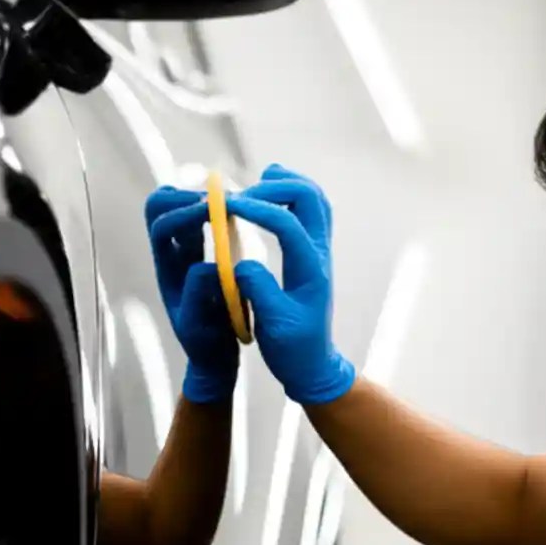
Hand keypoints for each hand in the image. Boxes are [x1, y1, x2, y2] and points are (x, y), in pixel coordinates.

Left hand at [144, 186, 239, 403]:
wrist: (213, 355)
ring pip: (175, 208)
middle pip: (157, 207)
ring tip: (228, 201)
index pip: (162, 227)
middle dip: (183, 196)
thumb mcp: (199, 326)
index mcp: (166, 270)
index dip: (183, 213)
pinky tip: (237, 213)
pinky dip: (214, 208)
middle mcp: (170, 255)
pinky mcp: (203, 253)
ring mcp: (184, 252)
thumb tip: (208, 265)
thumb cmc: (205, 343)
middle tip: (218, 200)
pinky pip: (200, 220)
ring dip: (198, 198)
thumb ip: (199, 295)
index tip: (213, 210)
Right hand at [227, 164, 354, 404]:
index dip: (255, 208)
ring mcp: (319, 252)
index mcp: (309, 270)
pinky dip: (291, 195)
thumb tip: (241, 262)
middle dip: (273, 187)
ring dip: (288, 184)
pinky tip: (270, 197)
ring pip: (314, 200)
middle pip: (309, 198)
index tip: (226, 206)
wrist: (313, 364)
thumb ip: (258, 291)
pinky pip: (310, 211)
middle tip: (241, 194)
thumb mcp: (273, 325)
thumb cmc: (292, 349)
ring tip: (259, 180)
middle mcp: (319, 254)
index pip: (287, 223)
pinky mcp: (313, 254)